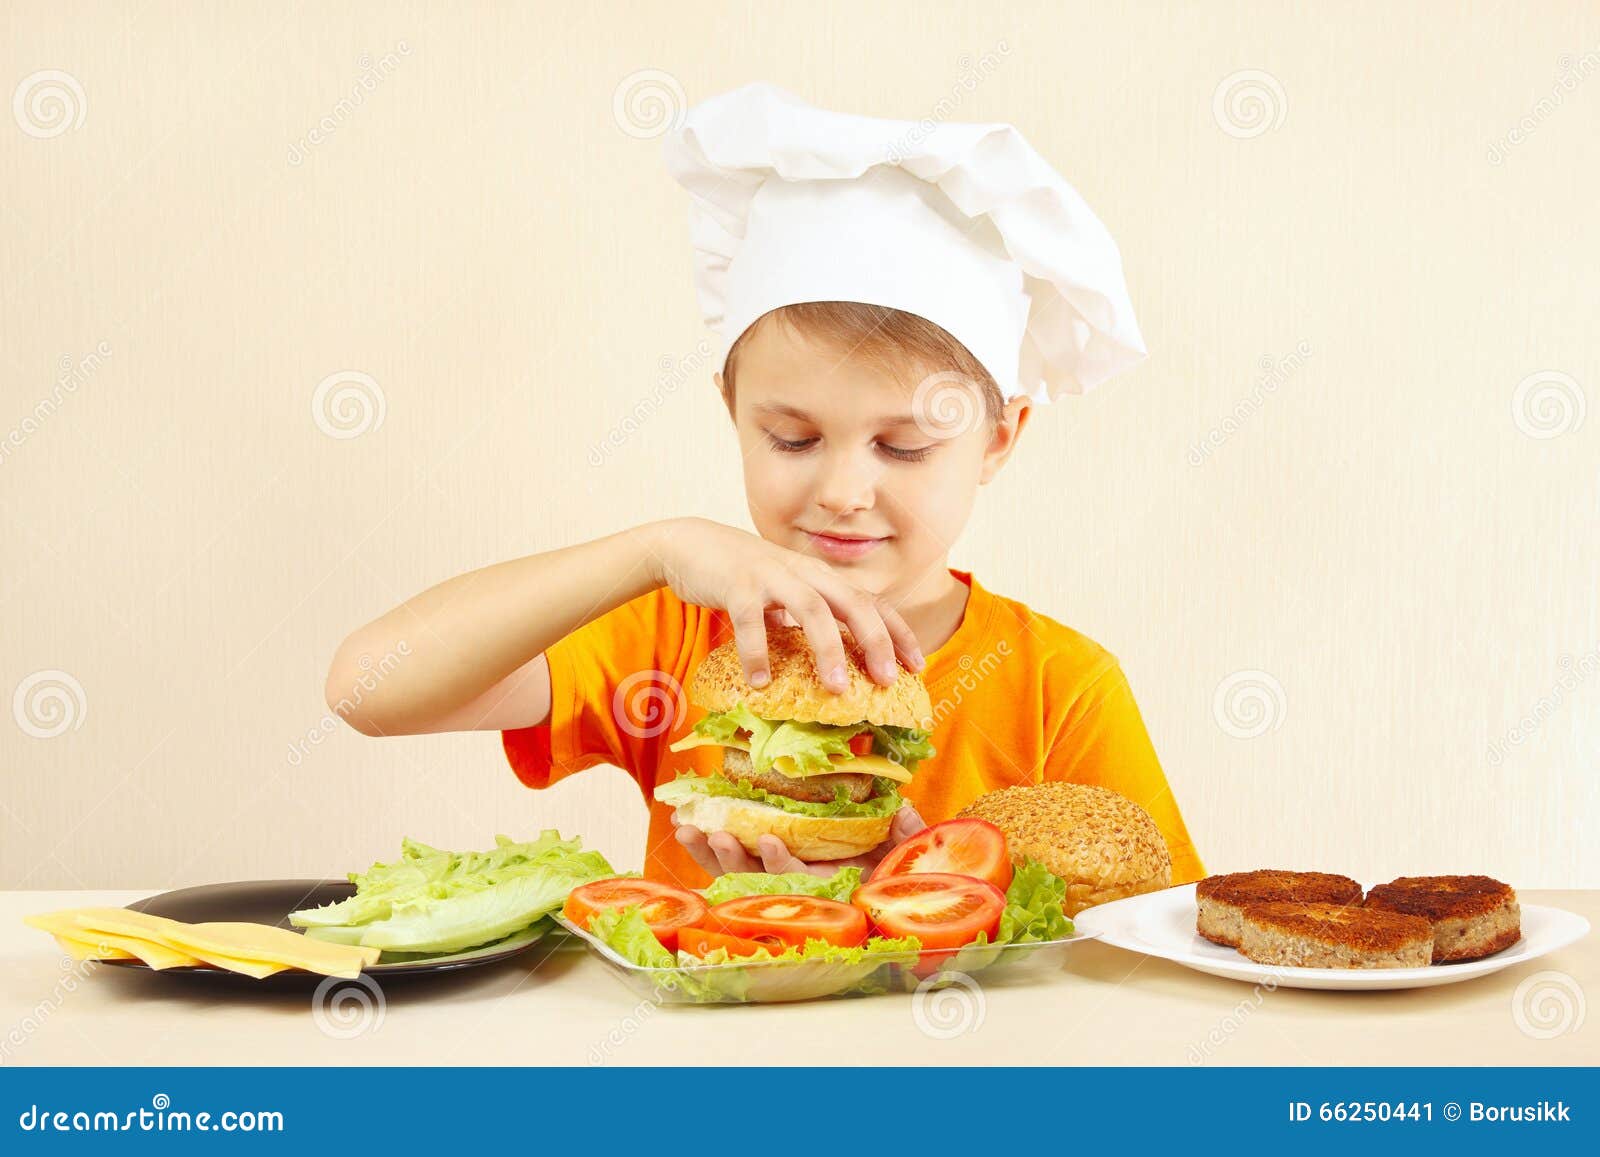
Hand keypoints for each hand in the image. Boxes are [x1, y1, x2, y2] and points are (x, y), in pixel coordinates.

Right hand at [641, 518, 923, 690]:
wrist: (692, 544)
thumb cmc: (745, 576)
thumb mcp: (786, 593)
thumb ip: (808, 619)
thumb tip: (832, 663)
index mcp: (821, 578)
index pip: (872, 602)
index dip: (897, 633)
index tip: (917, 666)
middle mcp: (804, 573)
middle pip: (853, 603)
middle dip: (875, 642)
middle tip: (887, 682)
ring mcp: (771, 576)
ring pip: (812, 609)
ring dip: (829, 649)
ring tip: (838, 688)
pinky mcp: (737, 584)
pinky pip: (751, 620)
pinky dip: (757, 652)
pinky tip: (760, 682)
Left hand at [673, 805, 926, 878]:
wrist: (887, 870)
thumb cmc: (893, 861)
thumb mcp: (903, 849)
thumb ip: (904, 835)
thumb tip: (903, 810)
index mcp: (830, 885)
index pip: (802, 880)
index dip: (784, 863)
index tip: (770, 840)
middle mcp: (799, 887)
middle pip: (759, 882)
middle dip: (735, 860)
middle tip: (718, 836)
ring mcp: (779, 877)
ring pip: (738, 873)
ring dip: (712, 854)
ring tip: (689, 830)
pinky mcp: (763, 864)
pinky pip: (730, 862)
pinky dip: (707, 848)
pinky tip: (687, 828)